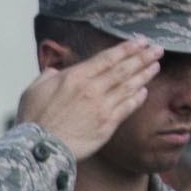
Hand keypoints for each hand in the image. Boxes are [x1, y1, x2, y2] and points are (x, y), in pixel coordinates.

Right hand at [13, 38, 163, 159]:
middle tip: (157, 49)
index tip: (140, 41)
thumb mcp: (33, 90)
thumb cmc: (33, 120)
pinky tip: (144, 91)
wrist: (39, 149)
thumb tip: (54, 71)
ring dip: (144, 74)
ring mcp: (102, 107)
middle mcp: (92, 89)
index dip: (127, 49)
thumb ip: (47, 76)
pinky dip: (137, 98)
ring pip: (129, 86)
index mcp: (75, 77)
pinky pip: (128, 107)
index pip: (108, 58)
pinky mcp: (107, 124)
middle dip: (143, 57)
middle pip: (124, 69)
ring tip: (155, 65)